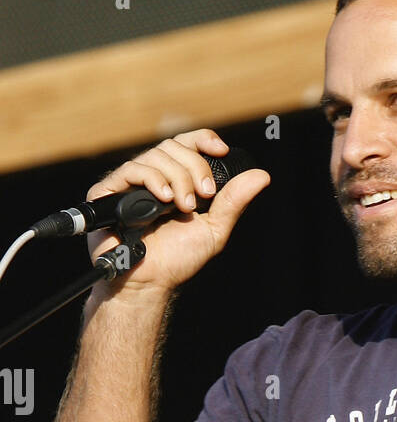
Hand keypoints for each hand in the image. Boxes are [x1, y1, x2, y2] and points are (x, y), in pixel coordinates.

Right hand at [85, 129, 270, 295]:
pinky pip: (132, 169)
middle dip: (194, 168)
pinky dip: (153, 179)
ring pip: (156, 156)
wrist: (149, 281)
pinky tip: (164, 199)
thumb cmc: (178, 259)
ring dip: (176, 178)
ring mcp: (130, 182)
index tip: (221, 150)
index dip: (203, 140)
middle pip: (174, 147)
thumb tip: (262, 176)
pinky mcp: (108, 190)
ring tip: (184, 207)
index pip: (187, 144)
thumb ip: (234, 202)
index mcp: (175, 180)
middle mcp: (152, 176)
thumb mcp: (214, 229)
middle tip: (203, 197)